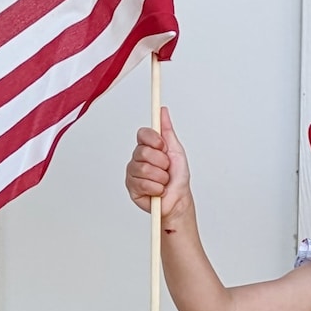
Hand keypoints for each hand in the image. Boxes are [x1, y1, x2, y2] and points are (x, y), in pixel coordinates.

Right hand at [125, 107, 191, 224]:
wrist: (178, 200)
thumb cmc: (178, 177)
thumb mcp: (176, 150)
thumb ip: (167, 130)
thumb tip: (163, 110)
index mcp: (148, 147)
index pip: (142, 134)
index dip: (154, 140)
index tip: (163, 147)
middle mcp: (138, 158)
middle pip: (143, 152)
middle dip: (161, 162)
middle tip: (166, 169)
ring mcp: (133, 172)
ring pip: (144, 168)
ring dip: (160, 177)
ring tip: (164, 181)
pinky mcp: (132, 187)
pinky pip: (143, 183)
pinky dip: (156, 188)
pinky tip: (158, 190)